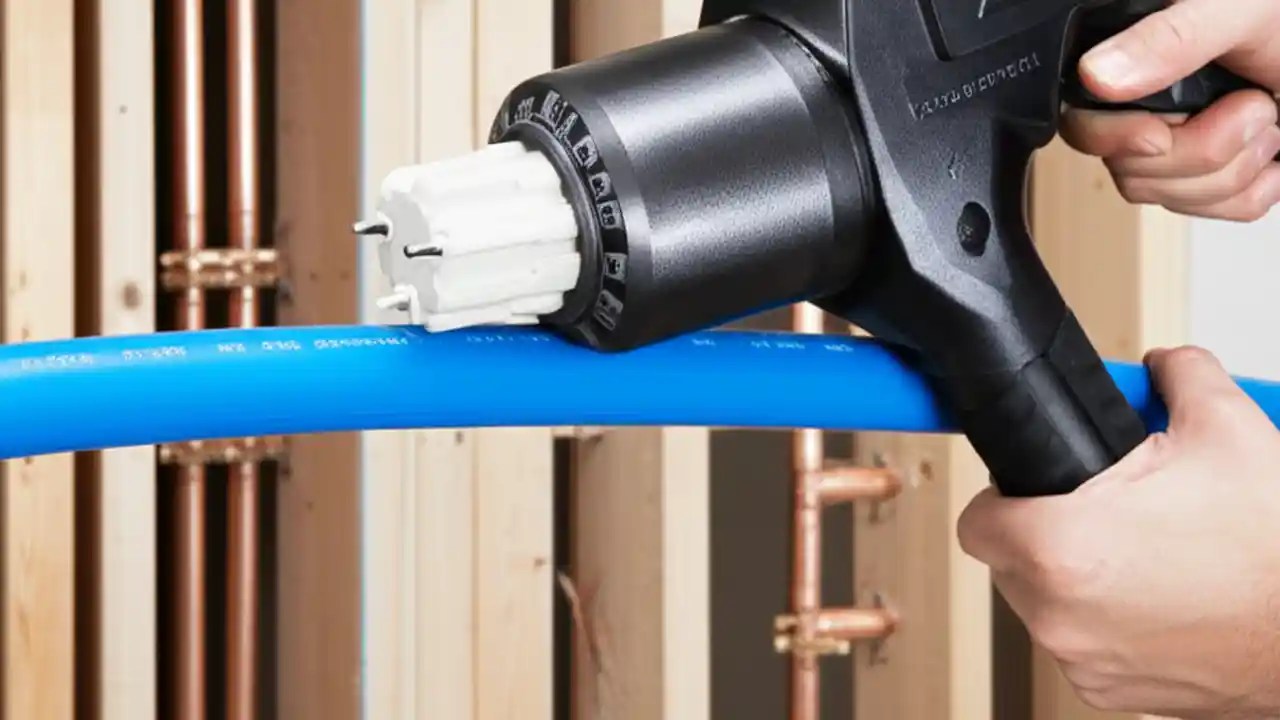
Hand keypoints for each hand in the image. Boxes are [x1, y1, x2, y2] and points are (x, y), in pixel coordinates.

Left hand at [958, 347, 1279, 717]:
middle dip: (1045, 531)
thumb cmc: (1275, 552)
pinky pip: (1079, 644)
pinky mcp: (1108, 694)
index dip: (1004, 495)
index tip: (1033, 487)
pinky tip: (1153, 596)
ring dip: (1074, 577)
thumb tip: (1159, 367)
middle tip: (1103, 512)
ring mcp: (1081, 661)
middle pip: (1007, 560)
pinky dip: (1104, 621)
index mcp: (1058, 548)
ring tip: (1138, 553)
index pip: (977, 520)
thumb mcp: (1226, 427)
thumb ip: (1175, 375)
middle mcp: (1057, 615)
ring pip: (1042, 604)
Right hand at [1061, 0, 1279, 221]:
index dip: (1118, 140)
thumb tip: (1100, 74)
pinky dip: (1255, 187)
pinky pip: (1215, 211)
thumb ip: (1169, 37)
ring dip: (1237, 166)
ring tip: (1266, 116)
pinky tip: (1270, 148)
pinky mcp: (1214, 180)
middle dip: (1202, 152)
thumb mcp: (1236, 8)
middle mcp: (1145, 110)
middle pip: (1131, 174)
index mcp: (1132, 64)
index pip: (1084, 125)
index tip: (1162, 133)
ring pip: (1172, 199)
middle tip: (1251, 105)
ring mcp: (1177, 150)